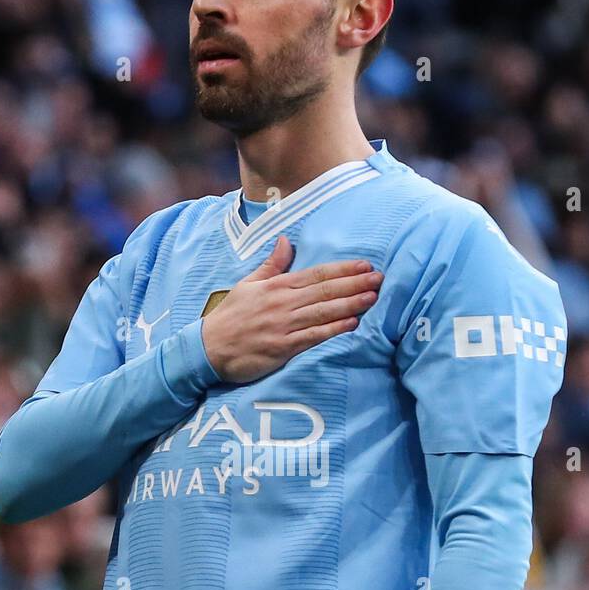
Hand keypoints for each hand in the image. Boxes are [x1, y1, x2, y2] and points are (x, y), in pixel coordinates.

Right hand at [201, 234, 382, 381]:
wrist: (209, 348)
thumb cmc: (231, 317)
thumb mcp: (248, 284)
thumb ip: (272, 265)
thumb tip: (287, 241)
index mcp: (277, 286)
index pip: (316, 274)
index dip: (342, 269)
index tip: (364, 265)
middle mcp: (283, 303)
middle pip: (324, 291)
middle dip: (354, 284)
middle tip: (379, 278)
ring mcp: (283, 325)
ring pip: (323, 312)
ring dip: (349, 304)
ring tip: (372, 297)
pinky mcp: (282, 348)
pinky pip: (312, 336)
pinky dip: (333, 329)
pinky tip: (352, 324)